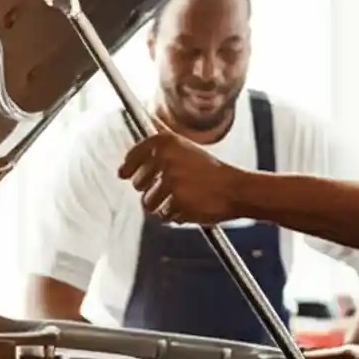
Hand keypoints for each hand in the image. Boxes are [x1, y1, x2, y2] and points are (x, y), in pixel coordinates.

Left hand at [118, 132, 244, 223]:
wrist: (235, 189)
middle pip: (137, 183)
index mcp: (166, 142)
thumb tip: (134, 147)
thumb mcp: (186, 149)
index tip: (123, 173)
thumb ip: (162, 146)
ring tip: (180, 199)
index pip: (134, 155)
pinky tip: (189, 206)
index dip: (128, 166)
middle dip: (149, 189)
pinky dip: (174, 215)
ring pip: (148, 203)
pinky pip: (164, 215)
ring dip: (161, 205)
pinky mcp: (177, 202)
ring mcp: (171, 181)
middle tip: (169, 187)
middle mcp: (166, 159)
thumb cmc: (211, 171)